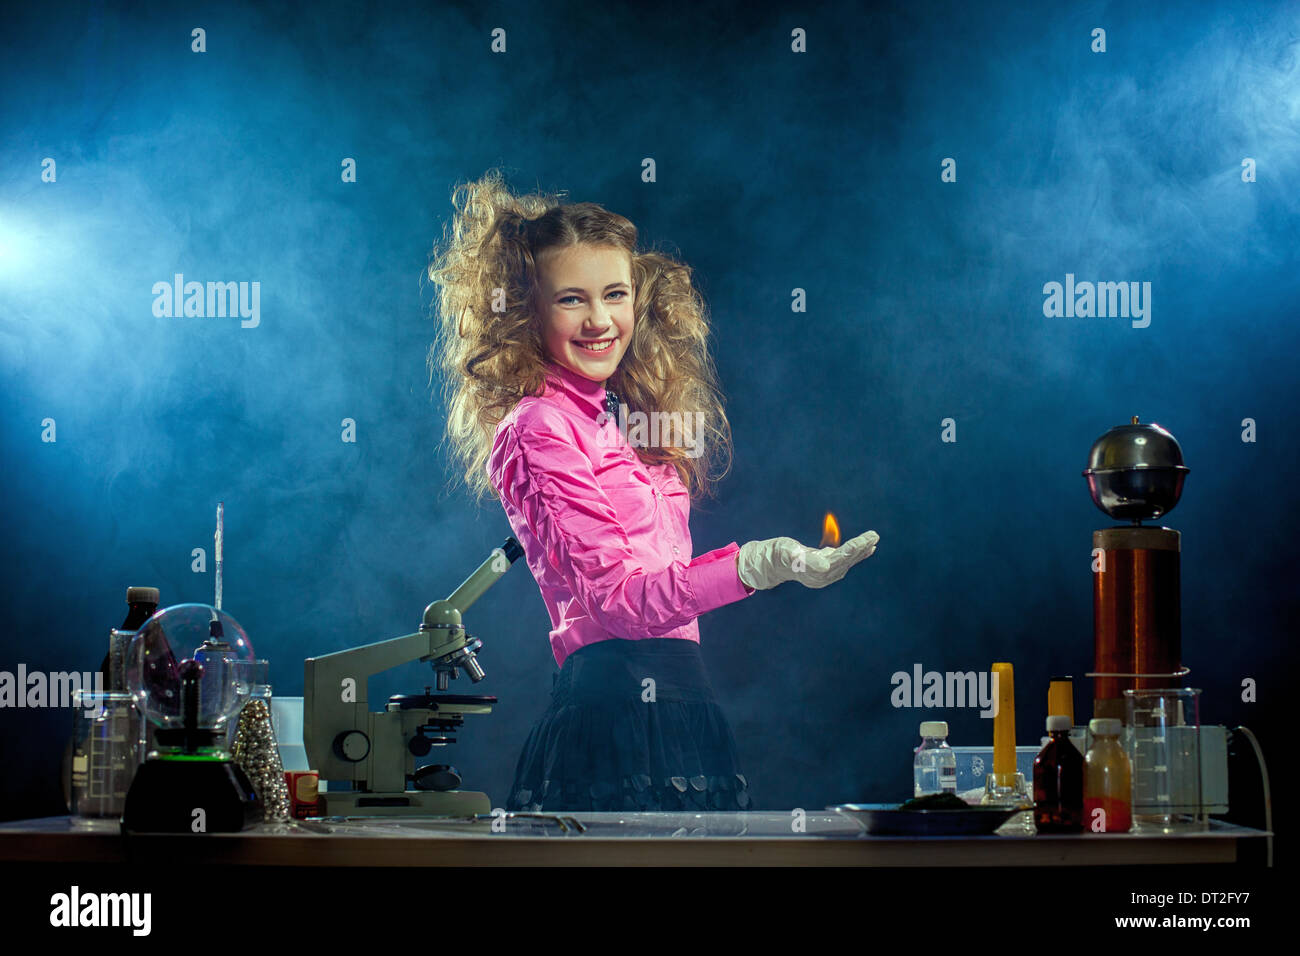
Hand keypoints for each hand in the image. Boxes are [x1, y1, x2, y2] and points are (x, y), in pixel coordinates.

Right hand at [737, 530, 878, 590]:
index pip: (839, 558)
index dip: (852, 549)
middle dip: (860, 548)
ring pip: (847, 561)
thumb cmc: (777, 555)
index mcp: (815, 572)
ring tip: (873, 540)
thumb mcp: (787, 553)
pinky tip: (866, 548)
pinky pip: (844, 562)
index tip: (865, 541)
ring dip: (861, 551)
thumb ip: (803, 559)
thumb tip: (824, 566)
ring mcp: (825, 575)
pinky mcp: (826, 571)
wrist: (772, 564)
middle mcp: (822, 576)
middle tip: (874, 535)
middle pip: (846, 560)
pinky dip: (856, 554)